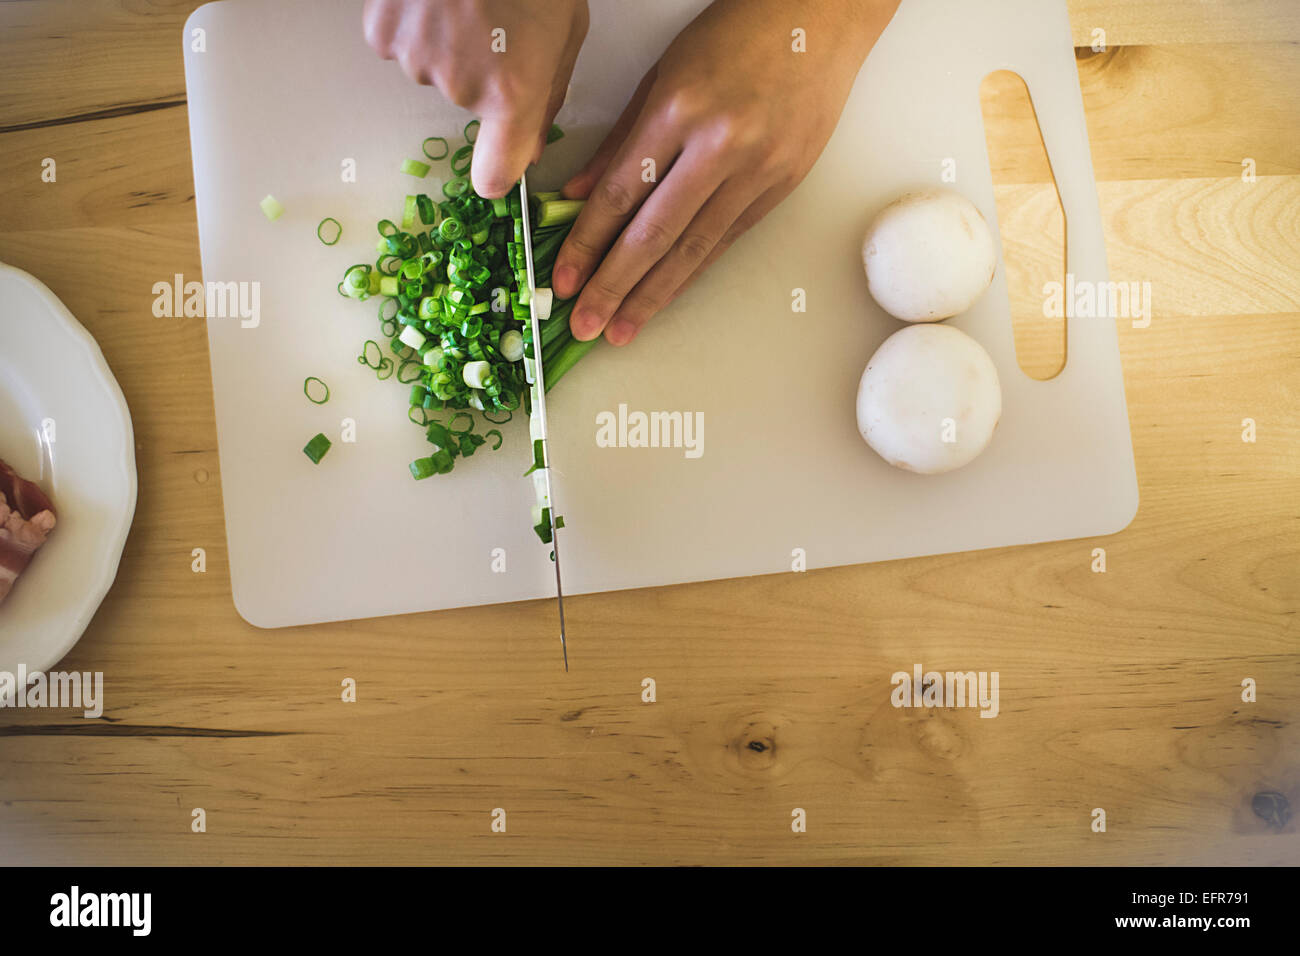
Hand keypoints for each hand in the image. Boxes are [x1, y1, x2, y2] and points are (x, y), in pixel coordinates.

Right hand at [363, 0, 589, 197]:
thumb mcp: (567, 29)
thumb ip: (550, 92)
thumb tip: (533, 143)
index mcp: (513, 93)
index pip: (496, 173)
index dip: (498, 171)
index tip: (499, 166)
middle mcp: (461, 87)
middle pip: (471, 105)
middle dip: (485, 74)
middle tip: (499, 23)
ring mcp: (416, 59)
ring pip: (435, 69)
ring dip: (449, 43)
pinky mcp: (383, 32)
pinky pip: (401, 42)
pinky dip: (415, 22)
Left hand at [552, 0, 898, 344]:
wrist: (816, 23)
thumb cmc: (735, 36)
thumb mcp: (663, 74)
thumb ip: (620, 140)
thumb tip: (577, 196)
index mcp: (679, 108)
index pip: (622, 192)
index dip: (588, 243)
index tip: (564, 279)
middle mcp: (720, 145)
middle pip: (655, 232)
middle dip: (613, 285)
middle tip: (585, 324)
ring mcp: (757, 170)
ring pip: (694, 248)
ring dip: (652, 295)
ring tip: (622, 328)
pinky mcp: (782, 186)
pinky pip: (726, 240)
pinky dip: (692, 272)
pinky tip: (665, 296)